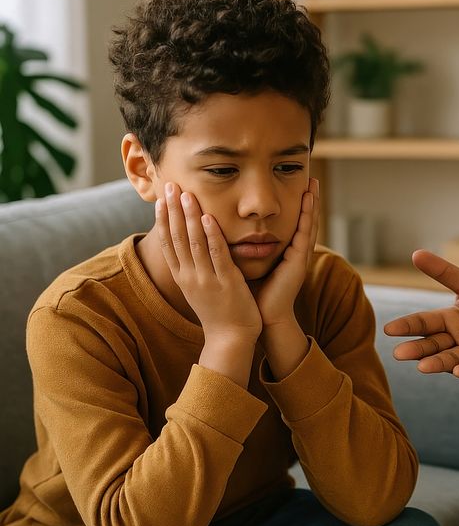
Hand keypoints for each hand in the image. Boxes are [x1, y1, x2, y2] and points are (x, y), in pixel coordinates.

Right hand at [156, 182, 261, 343]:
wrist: (230, 339)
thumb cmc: (219, 312)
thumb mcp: (200, 288)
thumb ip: (194, 268)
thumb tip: (190, 248)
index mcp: (182, 277)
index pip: (168, 243)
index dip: (162, 220)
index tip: (160, 199)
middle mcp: (189, 276)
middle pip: (176, 238)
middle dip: (172, 210)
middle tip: (169, 186)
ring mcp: (206, 279)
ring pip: (194, 243)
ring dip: (188, 216)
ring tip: (186, 194)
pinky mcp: (225, 282)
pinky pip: (216, 254)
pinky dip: (211, 235)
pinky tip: (207, 217)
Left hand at [252, 178, 319, 327]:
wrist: (259, 320)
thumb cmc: (251, 295)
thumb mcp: (247, 266)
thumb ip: (243, 250)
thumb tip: (225, 232)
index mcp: (284, 253)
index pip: (292, 223)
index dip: (295, 205)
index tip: (295, 185)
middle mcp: (294, 252)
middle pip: (304, 220)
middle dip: (309, 199)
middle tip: (311, 177)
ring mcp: (299, 257)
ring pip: (309, 223)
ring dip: (312, 203)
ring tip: (314, 184)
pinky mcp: (298, 262)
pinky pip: (304, 234)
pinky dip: (307, 216)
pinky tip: (306, 200)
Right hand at [383, 250, 458, 377]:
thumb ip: (444, 272)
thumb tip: (415, 253)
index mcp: (449, 320)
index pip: (424, 323)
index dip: (408, 326)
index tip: (389, 330)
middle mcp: (458, 338)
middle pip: (434, 344)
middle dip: (417, 349)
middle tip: (399, 354)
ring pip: (453, 358)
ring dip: (438, 363)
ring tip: (423, 367)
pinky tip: (458, 372)